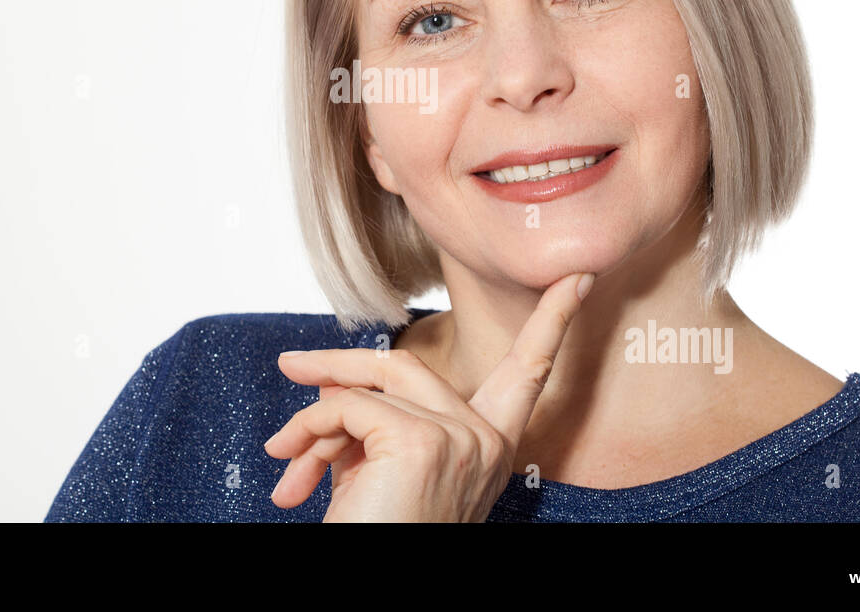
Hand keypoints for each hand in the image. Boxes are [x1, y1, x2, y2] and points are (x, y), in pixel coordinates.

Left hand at [263, 271, 595, 521]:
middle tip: (289, 367)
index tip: (578, 277)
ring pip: (371, 380)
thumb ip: (376, 419)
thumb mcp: (382, 469)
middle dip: (341, 364)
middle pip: (405, 363)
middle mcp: (486, 439)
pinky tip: (293, 470)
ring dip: (312, 415)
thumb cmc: (376, 532)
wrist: (369, 582)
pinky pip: (347, 407)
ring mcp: (460, 438)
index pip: (530, 372)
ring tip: (282, 454)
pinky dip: (308, 431)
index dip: (553, 321)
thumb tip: (333, 380)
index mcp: (490, 446)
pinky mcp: (421, 441)